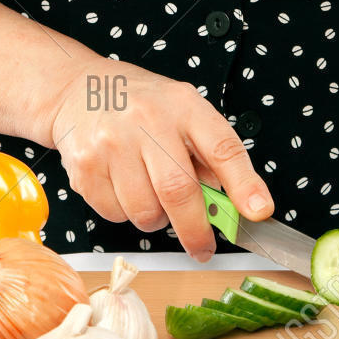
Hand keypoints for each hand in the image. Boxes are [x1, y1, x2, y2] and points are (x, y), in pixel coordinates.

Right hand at [49, 59, 273, 259]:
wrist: (80, 90)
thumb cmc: (142, 106)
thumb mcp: (183, 112)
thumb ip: (209, 154)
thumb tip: (235, 203)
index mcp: (183, 105)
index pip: (221, 147)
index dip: (243, 184)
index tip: (258, 212)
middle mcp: (147, 120)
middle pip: (178, 191)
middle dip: (195, 230)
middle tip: (202, 248)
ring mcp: (112, 142)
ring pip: (145, 212)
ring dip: (156, 219)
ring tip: (150, 194)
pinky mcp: (85, 166)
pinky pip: (115, 214)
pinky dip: (124, 213)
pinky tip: (122, 186)